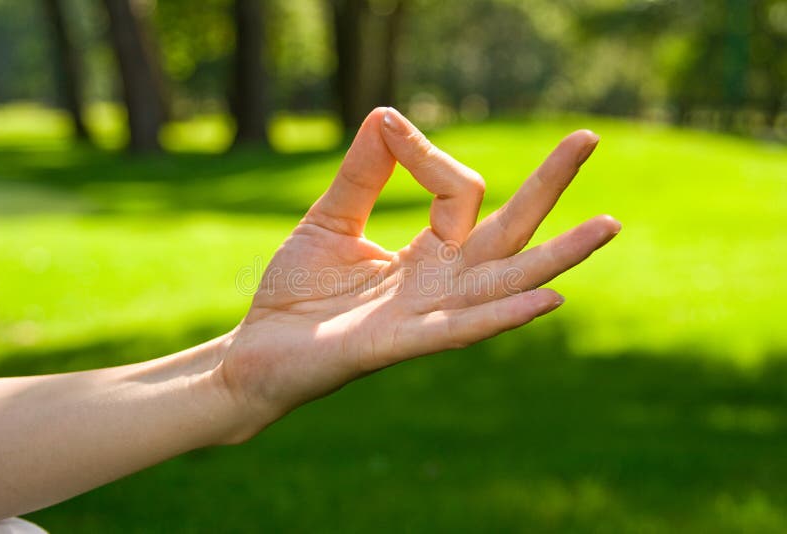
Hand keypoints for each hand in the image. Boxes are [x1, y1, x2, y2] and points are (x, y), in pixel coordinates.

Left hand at [221, 108, 619, 436]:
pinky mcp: (395, 346)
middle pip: (508, 233)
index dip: (429, 153)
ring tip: (606, 225)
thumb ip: (364, 174)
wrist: (257, 351)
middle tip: (588, 136)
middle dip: (548, 188)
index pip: (459, 192)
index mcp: (427, 256)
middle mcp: (439, 286)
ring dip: (555, 258)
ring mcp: (424, 318)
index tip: (389, 126)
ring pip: (501, 284)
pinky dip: (502, 316)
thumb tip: (388, 114)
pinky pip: (458, 330)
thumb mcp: (331, 219)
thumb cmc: (297, 293)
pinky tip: (546, 298)